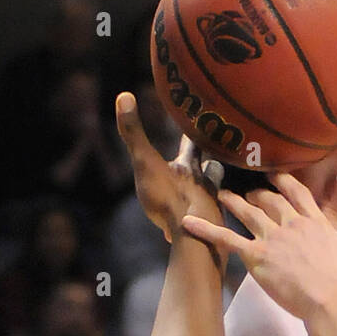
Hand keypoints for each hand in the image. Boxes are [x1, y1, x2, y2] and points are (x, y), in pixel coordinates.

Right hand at [115, 92, 224, 248]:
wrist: (193, 240)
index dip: (193, 132)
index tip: (198, 121)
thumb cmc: (169, 200)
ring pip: (212, 196)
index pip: (192, 143)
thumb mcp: (145, 164)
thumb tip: (123, 94)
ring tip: (207, 194)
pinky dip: (201, 225)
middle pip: (212, 169)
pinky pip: (207, 226)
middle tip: (209, 158)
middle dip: (209, 163)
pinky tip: (196, 232)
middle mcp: (204, 186)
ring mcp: (210, 209)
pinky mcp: (211, 232)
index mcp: (188, 168)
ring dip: (209, 193)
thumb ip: (133, 133)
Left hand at [182, 175, 336, 319]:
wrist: (331, 300)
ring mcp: (273, 237)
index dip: (284, 183)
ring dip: (233, 202)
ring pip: (248, 212)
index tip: (274, 175)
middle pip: (270, 200)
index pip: (298, 195)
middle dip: (256, 194)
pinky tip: (187, 222)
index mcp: (316, 224)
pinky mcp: (257, 255)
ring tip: (221, 194)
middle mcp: (293, 224)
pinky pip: (226, 239)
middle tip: (246, 191)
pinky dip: (205, 229)